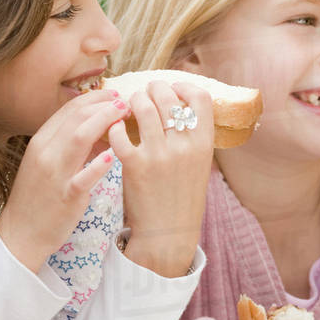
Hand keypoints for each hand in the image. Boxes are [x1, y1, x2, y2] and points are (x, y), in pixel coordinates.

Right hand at [0, 91, 127, 272]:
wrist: (21, 233)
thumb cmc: (39, 197)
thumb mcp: (49, 164)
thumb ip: (71, 145)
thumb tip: (100, 130)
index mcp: (41, 142)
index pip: (68, 109)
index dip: (95, 98)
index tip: (115, 96)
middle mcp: (45, 152)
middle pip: (76, 117)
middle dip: (104, 105)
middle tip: (126, 102)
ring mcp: (54, 173)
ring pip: (78, 137)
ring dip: (104, 121)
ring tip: (124, 116)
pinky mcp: (66, 196)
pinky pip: (83, 176)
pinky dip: (99, 164)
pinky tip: (114, 155)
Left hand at [109, 80, 213, 277]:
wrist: (168, 232)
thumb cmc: (181, 197)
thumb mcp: (198, 165)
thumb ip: (191, 137)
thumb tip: (179, 105)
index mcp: (203, 143)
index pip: (200, 98)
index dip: (185, 87)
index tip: (174, 89)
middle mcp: (184, 145)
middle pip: (167, 96)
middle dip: (152, 89)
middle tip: (145, 94)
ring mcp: (159, 154)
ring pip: (143, 107)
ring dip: (133, 102)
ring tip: (129, 107)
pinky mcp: (135, 165)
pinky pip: (120, 132)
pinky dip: (115, 127)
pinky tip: (116, 130)